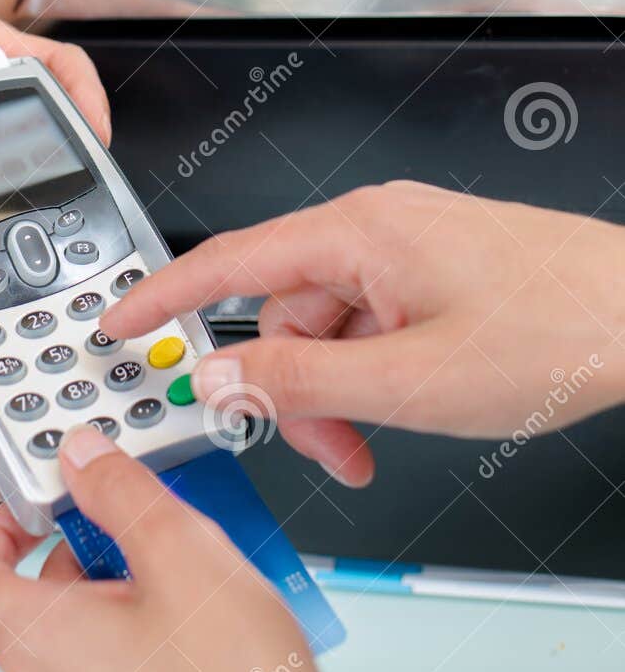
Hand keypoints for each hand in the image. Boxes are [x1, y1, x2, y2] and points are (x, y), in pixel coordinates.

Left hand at [0, 424, 342, 671]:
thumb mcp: (183, 554)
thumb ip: (121, 492)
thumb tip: (83, 458)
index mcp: (35, 641)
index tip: (45, 501)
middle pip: (34, 597)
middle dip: (94, 552)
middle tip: (155, 531)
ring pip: (83, 637)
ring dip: (131, 597)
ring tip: (200, 585)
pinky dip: (148, 644)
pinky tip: (210, 635)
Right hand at [106, 184, 624, 486]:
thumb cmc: (554, 328)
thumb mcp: (408, 379)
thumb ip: (299, 379)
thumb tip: (218, 373)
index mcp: (355, 231)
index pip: (225, 260)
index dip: (161, 298)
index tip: (116, 323)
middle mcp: (374, 225)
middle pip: (283, 309)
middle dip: (287, 385)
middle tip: (320, 447)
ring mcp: (407, 244)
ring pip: (329, 323)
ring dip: (336, 391)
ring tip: (376, 441)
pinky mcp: (435, 267)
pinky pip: (370, 319)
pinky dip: (371, 372)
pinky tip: (404, 408)